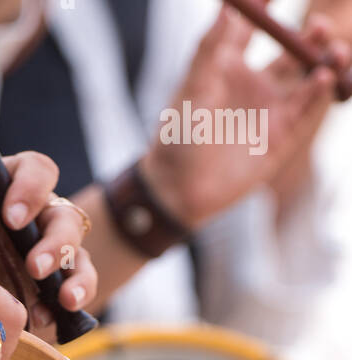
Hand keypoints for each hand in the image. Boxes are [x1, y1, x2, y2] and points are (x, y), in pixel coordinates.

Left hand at [0, 145, 98, 340]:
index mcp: (14, 186)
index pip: (38, 171)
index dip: (31, 190)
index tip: (10, 217)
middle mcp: (39, 216)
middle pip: (65, 219)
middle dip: (54, 244)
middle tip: (33, 268)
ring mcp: (51, 251)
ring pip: (79, 257)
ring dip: (75, 278)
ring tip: (64, 300)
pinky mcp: (53, 286)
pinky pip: (74, 291)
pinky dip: (65, 307)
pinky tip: (45, 320)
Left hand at [140, 4, 348, 228]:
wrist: (179, 190)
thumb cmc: (178, 137)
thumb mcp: (192, 87)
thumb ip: (210, 47)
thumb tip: (228, 7)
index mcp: (229, 66)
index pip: (254, 26)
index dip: (266, 6)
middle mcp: (254, 84)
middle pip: (292, 50)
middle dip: (312, 36)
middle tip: (319, 26)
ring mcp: (270, 110)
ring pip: (307, 78)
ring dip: (324, 61)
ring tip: (332, 51)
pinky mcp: (281, 138)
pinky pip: (306, 110)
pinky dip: (318, 92)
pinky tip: (322, 78)